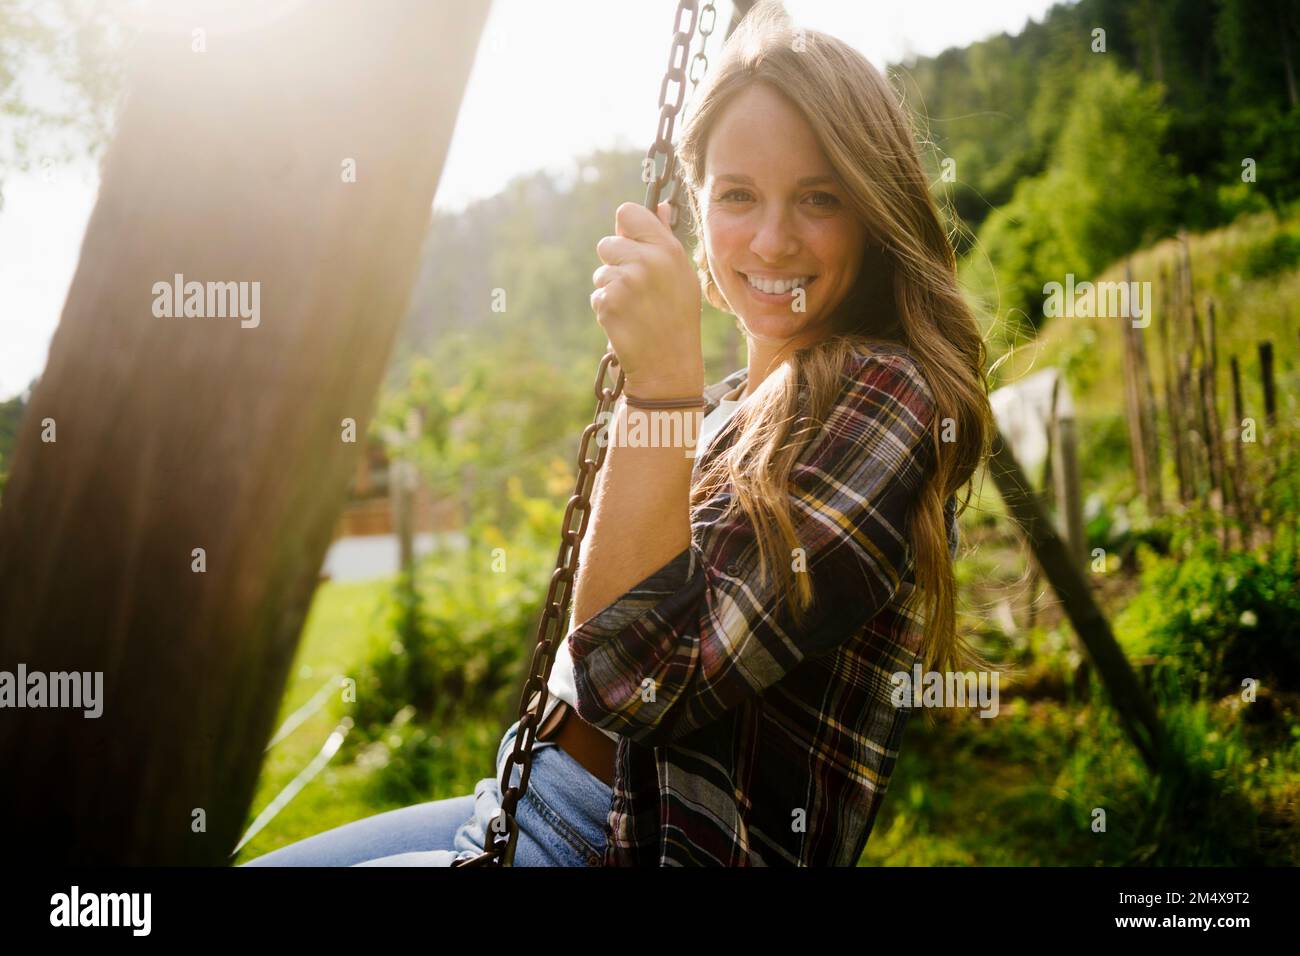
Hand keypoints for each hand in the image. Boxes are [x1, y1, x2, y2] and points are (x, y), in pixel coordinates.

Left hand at [591, 200, 703, 395]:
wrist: (668, 365)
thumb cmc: (677, 318)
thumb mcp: (682, 275)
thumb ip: (665, 238)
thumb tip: (657, 206)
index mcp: (667, 249)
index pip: (628, 212)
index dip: (625, 227)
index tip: (630, 241)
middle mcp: (646, 261)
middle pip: (607, 243)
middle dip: (615, 263)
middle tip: (637, 288)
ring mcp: (625, 282)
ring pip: (601, 272)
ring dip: (611, 289)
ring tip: (635, 309)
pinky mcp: (608, 302)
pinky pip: (597, 295)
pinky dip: (607, 309)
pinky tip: (626, 322)